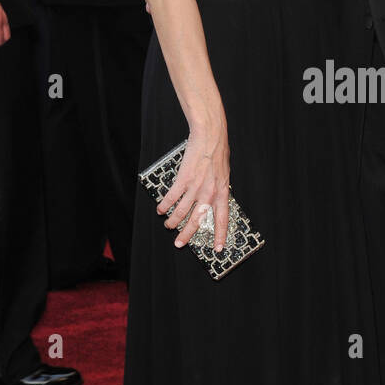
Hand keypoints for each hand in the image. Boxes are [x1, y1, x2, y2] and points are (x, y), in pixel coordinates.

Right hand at [157, 116, 230, 250]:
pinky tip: (161, 209)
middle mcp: (209, 192)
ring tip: (168, 226)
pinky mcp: (184, 179)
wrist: (210, 135)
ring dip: (173, 221)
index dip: (220, 235)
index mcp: (222, 191)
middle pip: (198, 220)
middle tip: (180, 243)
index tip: (218, 248)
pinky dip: (165, 205)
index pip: (222, 218)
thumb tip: (212, 200)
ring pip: (182, 211)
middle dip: (188, 234)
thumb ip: (218, 188)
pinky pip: (172, 197)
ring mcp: (196, 186)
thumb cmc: (217, 151)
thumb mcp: (224, 174)